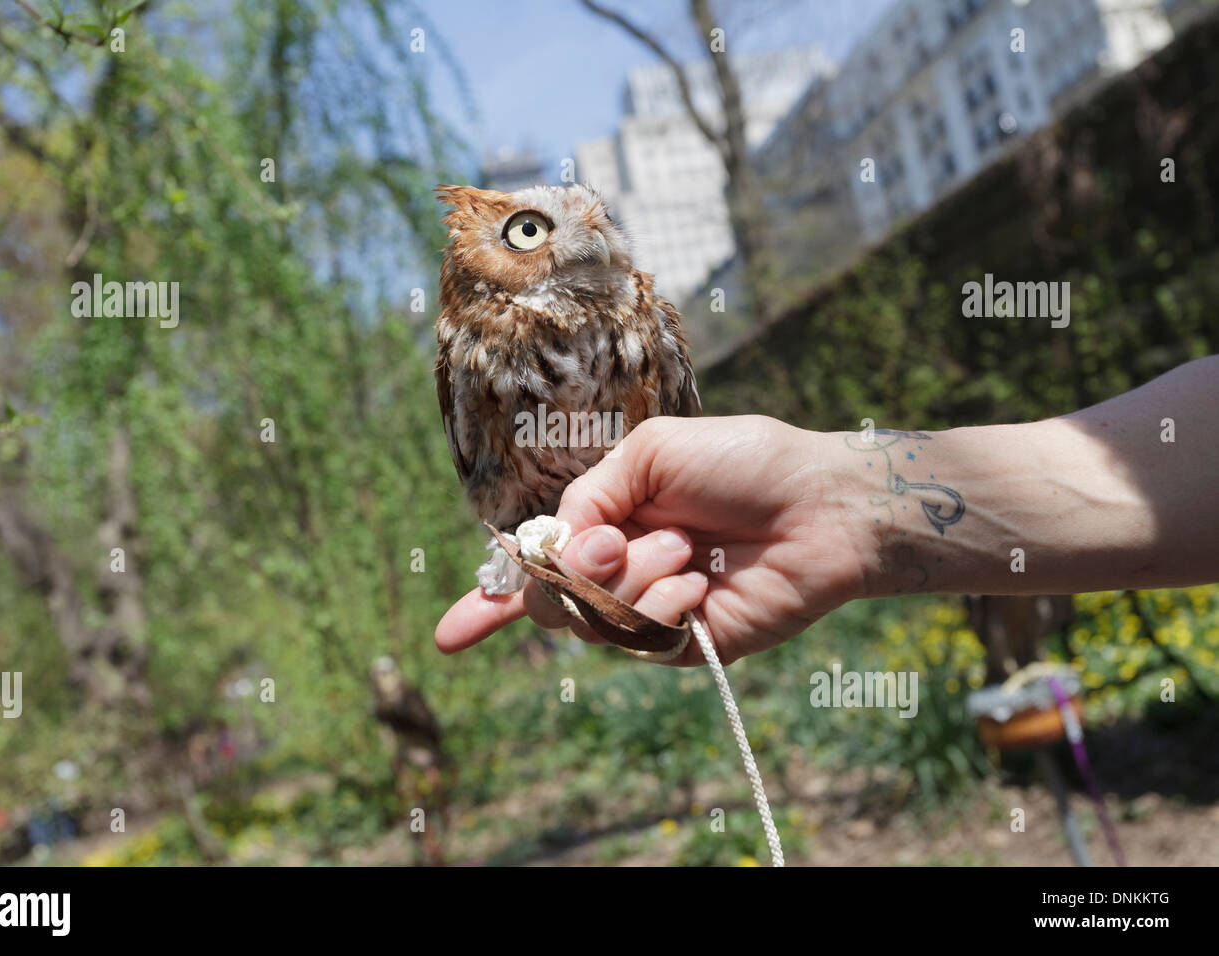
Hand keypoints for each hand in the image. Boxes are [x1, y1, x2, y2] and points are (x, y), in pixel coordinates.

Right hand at [435, 415, 872, 664]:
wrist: (819, 503)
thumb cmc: (744, 461)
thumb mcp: (652, 451)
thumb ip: (591, 494)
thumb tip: (559, 542)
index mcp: (609, 522)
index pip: (538, 571)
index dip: (490, 603)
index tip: (447, 639)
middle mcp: (622, 572)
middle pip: (549, 600)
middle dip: (571, 572)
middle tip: (615, 541)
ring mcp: (652, 611)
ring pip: (590, 620)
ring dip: (629, 579)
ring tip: (682, 548)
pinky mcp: (686, 645)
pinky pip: (638, 640)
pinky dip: (660, 606)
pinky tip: (700, 582)